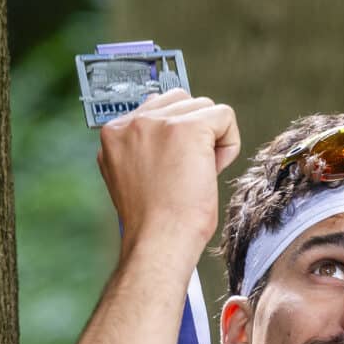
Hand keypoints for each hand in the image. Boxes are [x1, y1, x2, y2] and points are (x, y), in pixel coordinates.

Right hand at [96, 89, 239, 250]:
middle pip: (181, 102)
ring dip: (212, 137)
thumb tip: (170, 132)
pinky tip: (214, 168)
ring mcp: (157, 122)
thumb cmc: (153, 222)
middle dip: (194, 132)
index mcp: (114, 134)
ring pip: (204, 106)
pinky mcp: (187, 127)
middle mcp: (131, 123)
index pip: (156, 110)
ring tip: (200, 171)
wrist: (159, 241)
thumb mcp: (135, 176)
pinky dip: (229, 141)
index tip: (174, 168)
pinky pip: (224, 115)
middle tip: (189, 172)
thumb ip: (144, 148)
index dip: (174, 138)